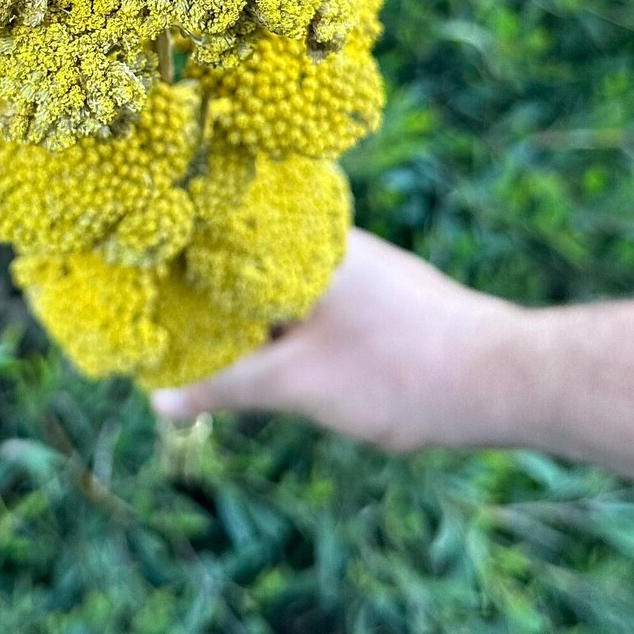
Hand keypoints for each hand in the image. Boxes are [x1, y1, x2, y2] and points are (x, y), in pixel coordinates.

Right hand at [151, 227, 528, 454]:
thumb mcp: (298, 384)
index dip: (169, 265)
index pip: (215, 234)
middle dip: (199, 298)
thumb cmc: (400, 372)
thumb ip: (224, 386)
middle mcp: (329, 242)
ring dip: (240, 319)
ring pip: (274, 287)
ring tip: (192, 354)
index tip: (128, 288)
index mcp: (305, 242)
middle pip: (241, 261)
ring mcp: (355, 267)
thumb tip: (159, 400)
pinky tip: (260, 363)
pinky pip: (305, 304)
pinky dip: (276, 329)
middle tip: (150, 333)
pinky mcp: (375, 297)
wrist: (505, 382)